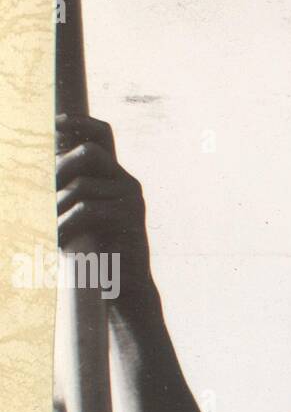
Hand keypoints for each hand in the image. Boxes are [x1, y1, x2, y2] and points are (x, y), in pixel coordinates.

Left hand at [56, 114, 151, 304]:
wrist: (123, 289)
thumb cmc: (94, 254)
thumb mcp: (75, 216)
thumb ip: (65, 190)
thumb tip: (37, 168)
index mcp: (115, 177)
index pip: (102, 134)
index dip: (78, 122)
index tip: (53, 122)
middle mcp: (127, 183)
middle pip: (90, 153)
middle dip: (58, 169)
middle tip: (37, 196)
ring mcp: (132, 199)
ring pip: (83, 186)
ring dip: (56, 209)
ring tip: (47, 232)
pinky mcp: (131, 218)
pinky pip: (89, 210)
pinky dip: (66, 225)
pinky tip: (57, 242)